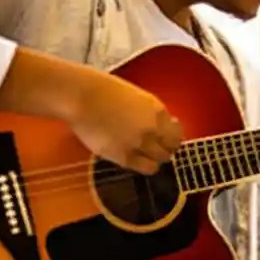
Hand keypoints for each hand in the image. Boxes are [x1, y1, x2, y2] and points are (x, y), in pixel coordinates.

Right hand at [65, 68, 184, 174]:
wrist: (82, 97)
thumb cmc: (102, 92)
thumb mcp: (136, 97)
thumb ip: (149, 113)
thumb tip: (158, 126)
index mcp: (157, 110)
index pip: (176, 132)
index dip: (172, 137)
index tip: (166, 139)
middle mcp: (153, 128)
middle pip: (171, 148)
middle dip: (166, 149)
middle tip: (157, 150)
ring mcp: (140, 143)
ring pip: (161, 159)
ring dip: (156, 159)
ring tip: (146, 157)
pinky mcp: (124, 156)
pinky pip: (145, 168)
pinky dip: (145, 166)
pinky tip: (137, 161)